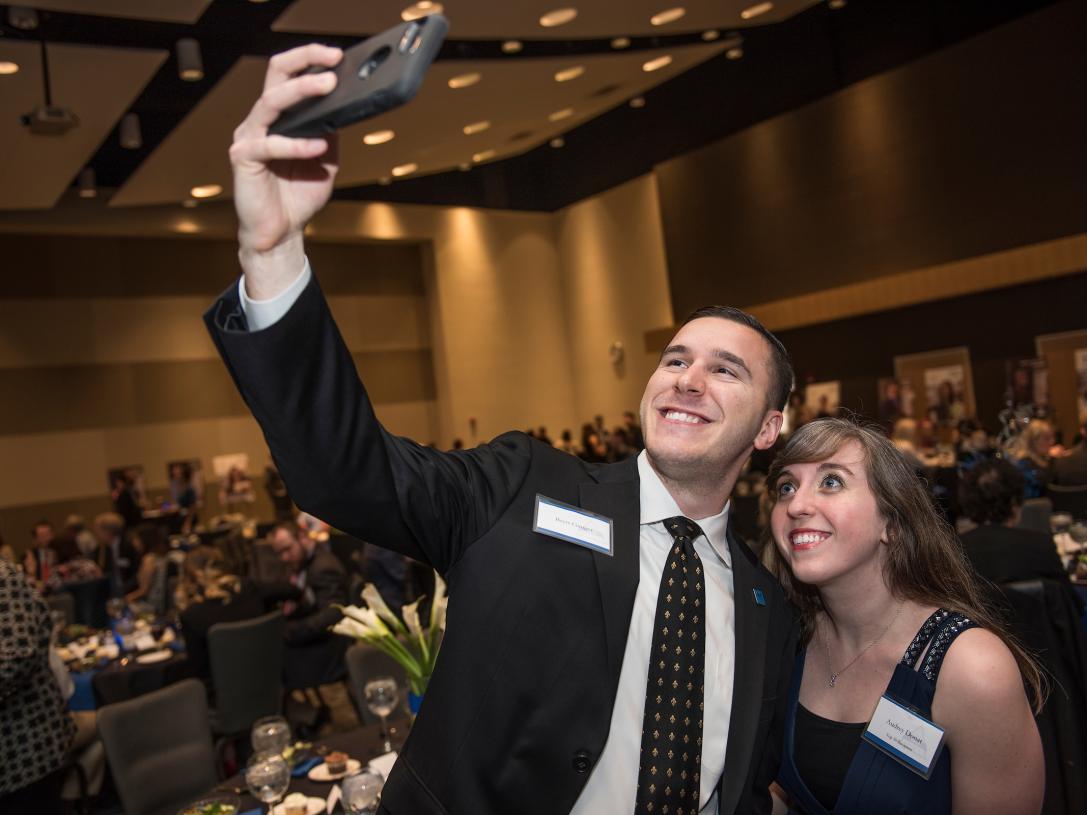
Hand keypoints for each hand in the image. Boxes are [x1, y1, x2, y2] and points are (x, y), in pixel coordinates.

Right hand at [229, 44, 343, 295]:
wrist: (282, 232)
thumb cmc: (299, 196)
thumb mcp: (327, 161)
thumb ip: (330, 134)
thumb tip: (344, 108)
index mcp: (279, 118)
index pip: (288, 76)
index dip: (310, 60)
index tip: (337, 55)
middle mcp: (261, 122)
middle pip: (276, 77)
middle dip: (304, 63)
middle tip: (333, 62)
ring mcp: (250, 138)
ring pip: (270, 103)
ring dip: (301, 91)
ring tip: (327, 86)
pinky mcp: (243, 159)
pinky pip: (269, 145)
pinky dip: (296, 144)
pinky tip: (318, 147)